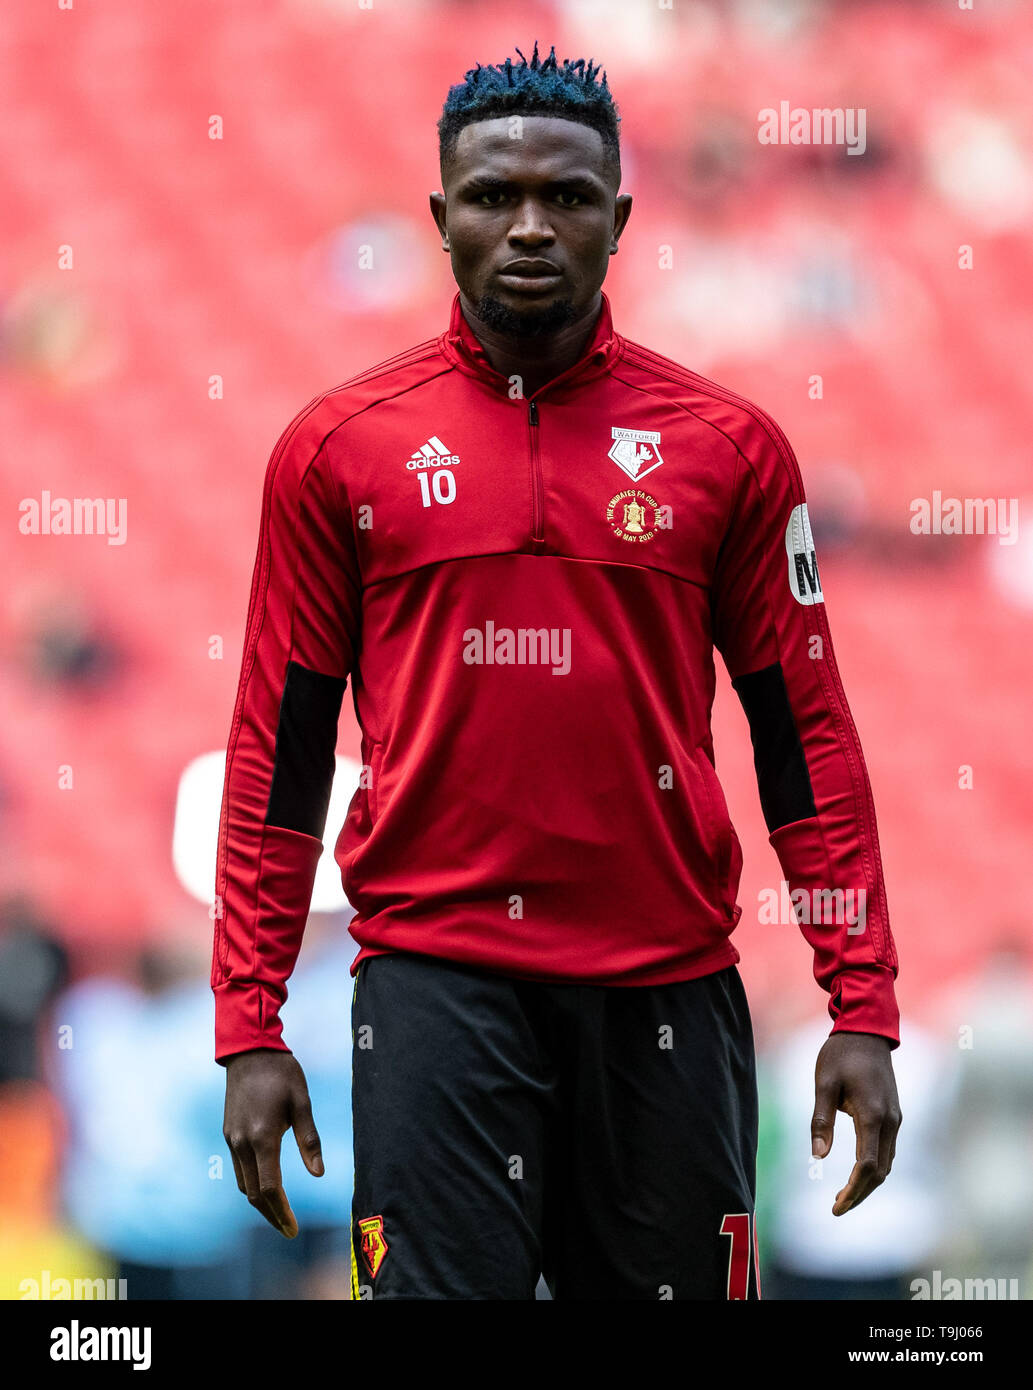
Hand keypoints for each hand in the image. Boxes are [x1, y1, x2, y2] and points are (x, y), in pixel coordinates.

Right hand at [223, 1048, 323, 1236]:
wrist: (249, 1050)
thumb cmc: (281, 1073)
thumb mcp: (302, 1102)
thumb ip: (309, 1140)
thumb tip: (318, 1174)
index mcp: (262, 1137)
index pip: (270, 1187)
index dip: (282, 1212)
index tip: (293, 1230)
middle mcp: (242, 1143)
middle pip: (253, 1193)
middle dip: (271, 1215)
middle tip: (289, 1230)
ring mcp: (232, 1139)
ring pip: (242, 1184)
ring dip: (260, 1203)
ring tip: (279, 1215)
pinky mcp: (229, 1133)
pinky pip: (238, 1169)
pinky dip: (251, 1185)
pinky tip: (264, 1188)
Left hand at [810, 1031, 900, 1216]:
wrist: (867, 1030)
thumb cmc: (840, 1054)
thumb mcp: (824, 1083)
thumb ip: (821, 1121)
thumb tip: (818, 1157)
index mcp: (872, 1114)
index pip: (865, 1165)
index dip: (852, 1190)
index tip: (835, 1206)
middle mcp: (890, 1121)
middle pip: (879, 1171)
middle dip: (860, 1194)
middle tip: (836, 1208)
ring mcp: (895, 1118)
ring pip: (886, 1163)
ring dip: (868, 1184)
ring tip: (844, 1197)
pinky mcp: (894, 1114)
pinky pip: (887, 1151)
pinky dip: (874, 1168)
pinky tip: (857, 1174)